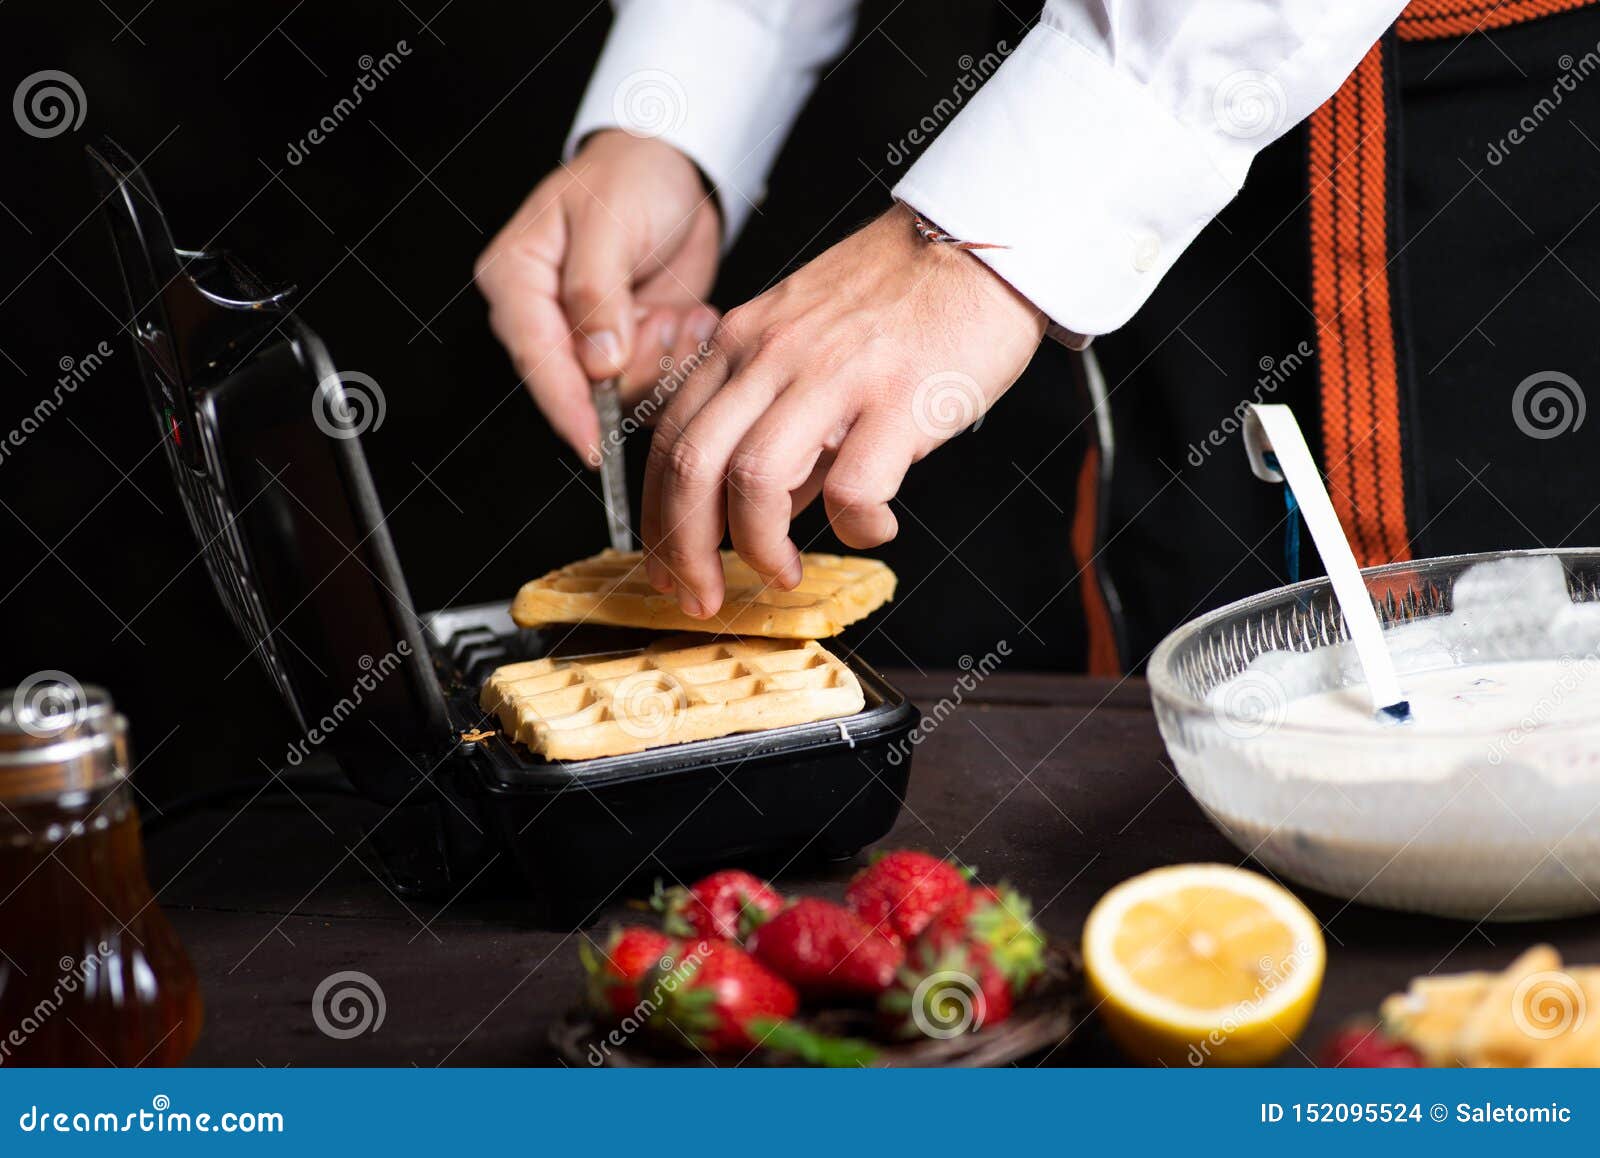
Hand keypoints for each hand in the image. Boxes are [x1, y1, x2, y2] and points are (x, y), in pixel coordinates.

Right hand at [475, 130, 721, 462]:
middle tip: (666, 321)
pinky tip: (689, 318)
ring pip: (621, 392)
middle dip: (633, 370)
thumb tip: (597, 363)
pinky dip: (680, 358)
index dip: (566, 405)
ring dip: (663, 359)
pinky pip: (653, 382)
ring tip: (678, 311)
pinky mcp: (625, 348)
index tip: (592, 444)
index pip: (535, 356)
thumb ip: (598, 292)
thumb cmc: (630, 177)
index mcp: (516, 277)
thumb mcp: (610, 221)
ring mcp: (585, 336)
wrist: (674, 172)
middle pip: (577, 385)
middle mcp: (542, 314)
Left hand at [641, 203, 1046, 616]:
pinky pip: (853, 488)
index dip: (658, 519)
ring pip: (755, 481)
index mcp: (740, 342)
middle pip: (692, 467)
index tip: (671, 567)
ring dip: (759, 548)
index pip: (668, 440)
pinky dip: (856, 528)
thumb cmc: (900, 296)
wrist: (979, 240)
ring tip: (783, 573)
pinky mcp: (898, 399)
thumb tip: (767, 510)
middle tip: (704, 597)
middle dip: (686, 551)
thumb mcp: (807, 341)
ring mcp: (834, 375)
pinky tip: (874, 528)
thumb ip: (776, 422)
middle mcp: (772, 354)